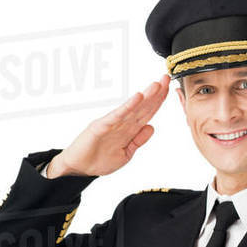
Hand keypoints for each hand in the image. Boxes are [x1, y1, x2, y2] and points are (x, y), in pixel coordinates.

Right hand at [46, 74, 169, 177]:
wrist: (78, 169)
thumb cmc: (98, 161)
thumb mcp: (125, 154)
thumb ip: (138, 141)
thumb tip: (151, 127)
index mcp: (129, 130)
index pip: (147, 113)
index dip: (158, 101)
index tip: (169, 89)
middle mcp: (122, 124)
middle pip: (143, 106)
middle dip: (156, 93)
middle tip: (166, 78)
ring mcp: (112, 124)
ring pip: (133, 108)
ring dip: (146, 97)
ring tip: (157, 85)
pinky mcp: (101, 126)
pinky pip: (117, 115)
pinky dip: (128, 106)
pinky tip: (138, 97)